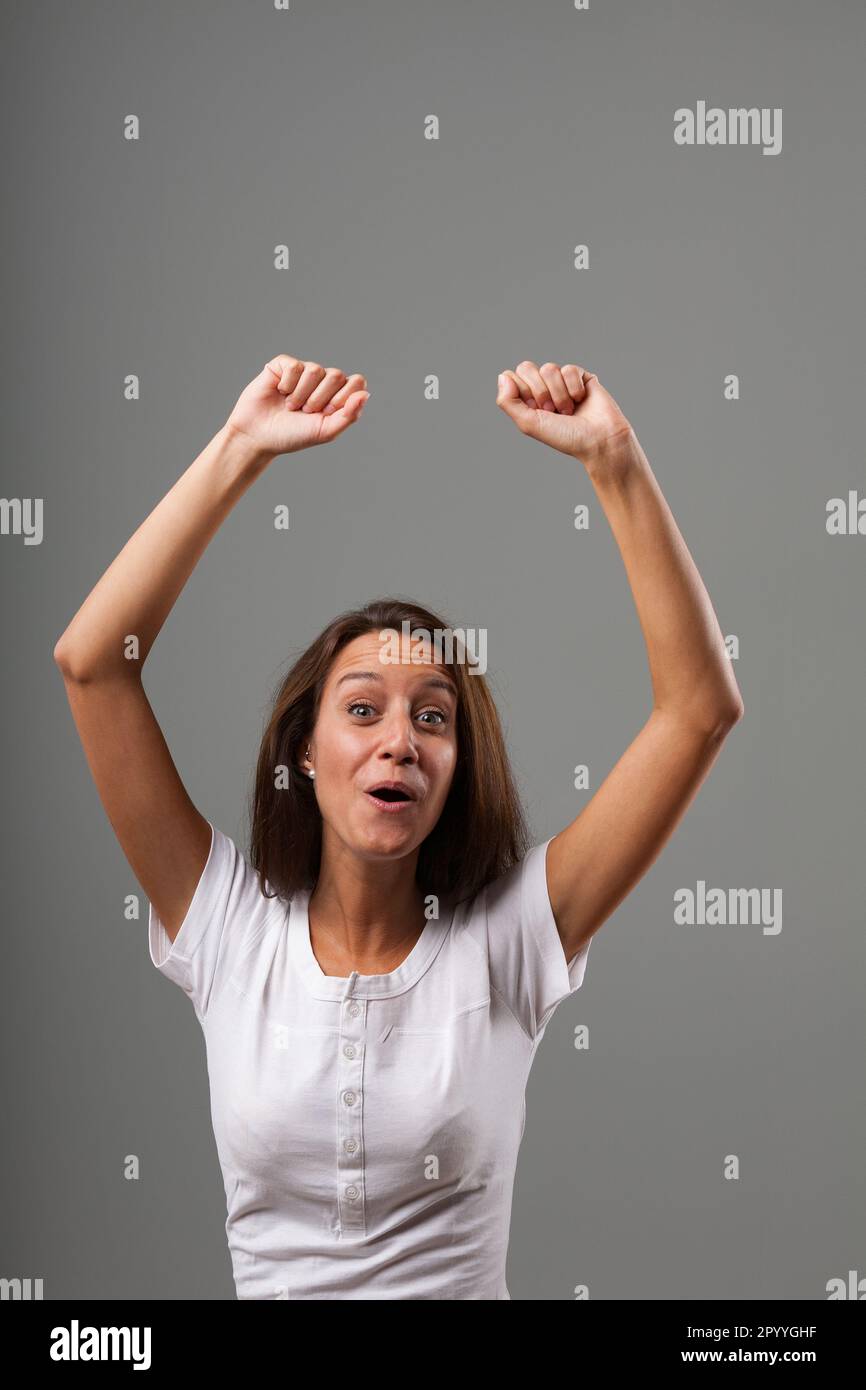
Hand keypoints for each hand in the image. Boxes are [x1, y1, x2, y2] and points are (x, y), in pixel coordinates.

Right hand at [225, 354, 369, 456]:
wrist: (258, 436)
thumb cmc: (292, 436)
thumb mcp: (324, 431)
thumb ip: (349, 415)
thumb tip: (366, 394)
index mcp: (336, 395)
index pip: (356, 382)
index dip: (343, 398)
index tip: (327, 413)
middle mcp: (322, 381)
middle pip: (336, 375)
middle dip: (319, 399)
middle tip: (305, 412)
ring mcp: (303, 371)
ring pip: (315, 370)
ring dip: (301, 394)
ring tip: (290, 406)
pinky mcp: (283, 365)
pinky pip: (295, 366)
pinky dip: (287, 385)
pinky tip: (279, 392)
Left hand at [495, 360, 633, 467]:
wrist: (598, 439)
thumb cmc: (565, 437)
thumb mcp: (529, 424)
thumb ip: (508, 402)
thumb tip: (502, 375)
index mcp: (528, 400)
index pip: (513, 377)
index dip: (523, 391)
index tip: (536, 410)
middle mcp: (543, 388)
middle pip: (527, 367)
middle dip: (539, 391)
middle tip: (551, 410)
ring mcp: (562, 381)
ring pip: (549, 368)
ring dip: (559, 394)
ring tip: (568, 410)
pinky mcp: (581, 376)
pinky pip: (569, 369)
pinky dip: (574, 388)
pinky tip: (581, 400)